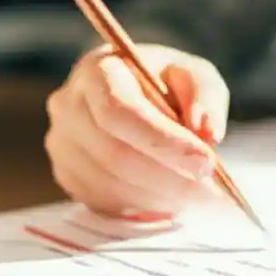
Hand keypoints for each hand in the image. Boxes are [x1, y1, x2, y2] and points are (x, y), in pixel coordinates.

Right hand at [44, 44, 230, 218]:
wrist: (138, 99)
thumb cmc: (168, 83)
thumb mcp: (195, 75)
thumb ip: (206, 95)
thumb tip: (207, 132)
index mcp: (98, 70)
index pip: (120, 110)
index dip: (163, 141)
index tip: (206, 162)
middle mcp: (69, 105)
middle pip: (115, 153)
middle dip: (169, 176)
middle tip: (213, 191)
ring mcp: (62, 143)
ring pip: (112, 183)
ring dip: (161, 195)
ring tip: (199, 194)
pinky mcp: (67, 174)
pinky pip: (105, 201)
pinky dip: (144, 205)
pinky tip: (170, 195)